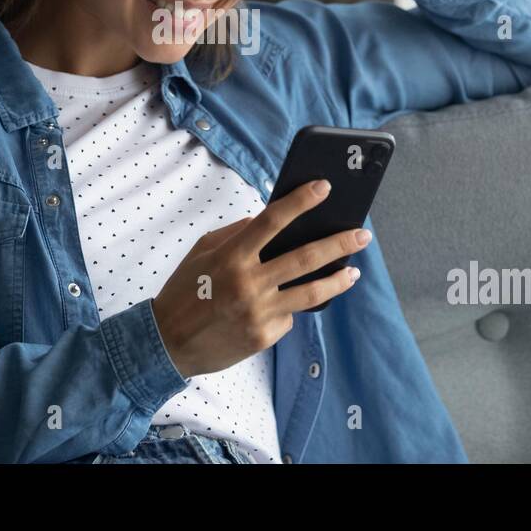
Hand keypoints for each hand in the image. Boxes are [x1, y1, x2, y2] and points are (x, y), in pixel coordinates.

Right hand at [150, 179, 371, 378]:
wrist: (168, 343)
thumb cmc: (184, 290)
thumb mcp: (202, 252)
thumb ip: (236, 234)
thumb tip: (268, 219)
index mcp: (231, 255)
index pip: (272, 220)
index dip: (301, 201)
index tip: (324, 187)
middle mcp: (248, 282)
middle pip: (305, 257)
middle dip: (339, 243)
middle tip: (362, 234)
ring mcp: (259, 312)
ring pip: (311, 292)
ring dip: (338, 280)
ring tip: (353, 271)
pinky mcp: (263, 336)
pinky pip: (288, 316)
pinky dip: (289, 308)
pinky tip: (282, 306)